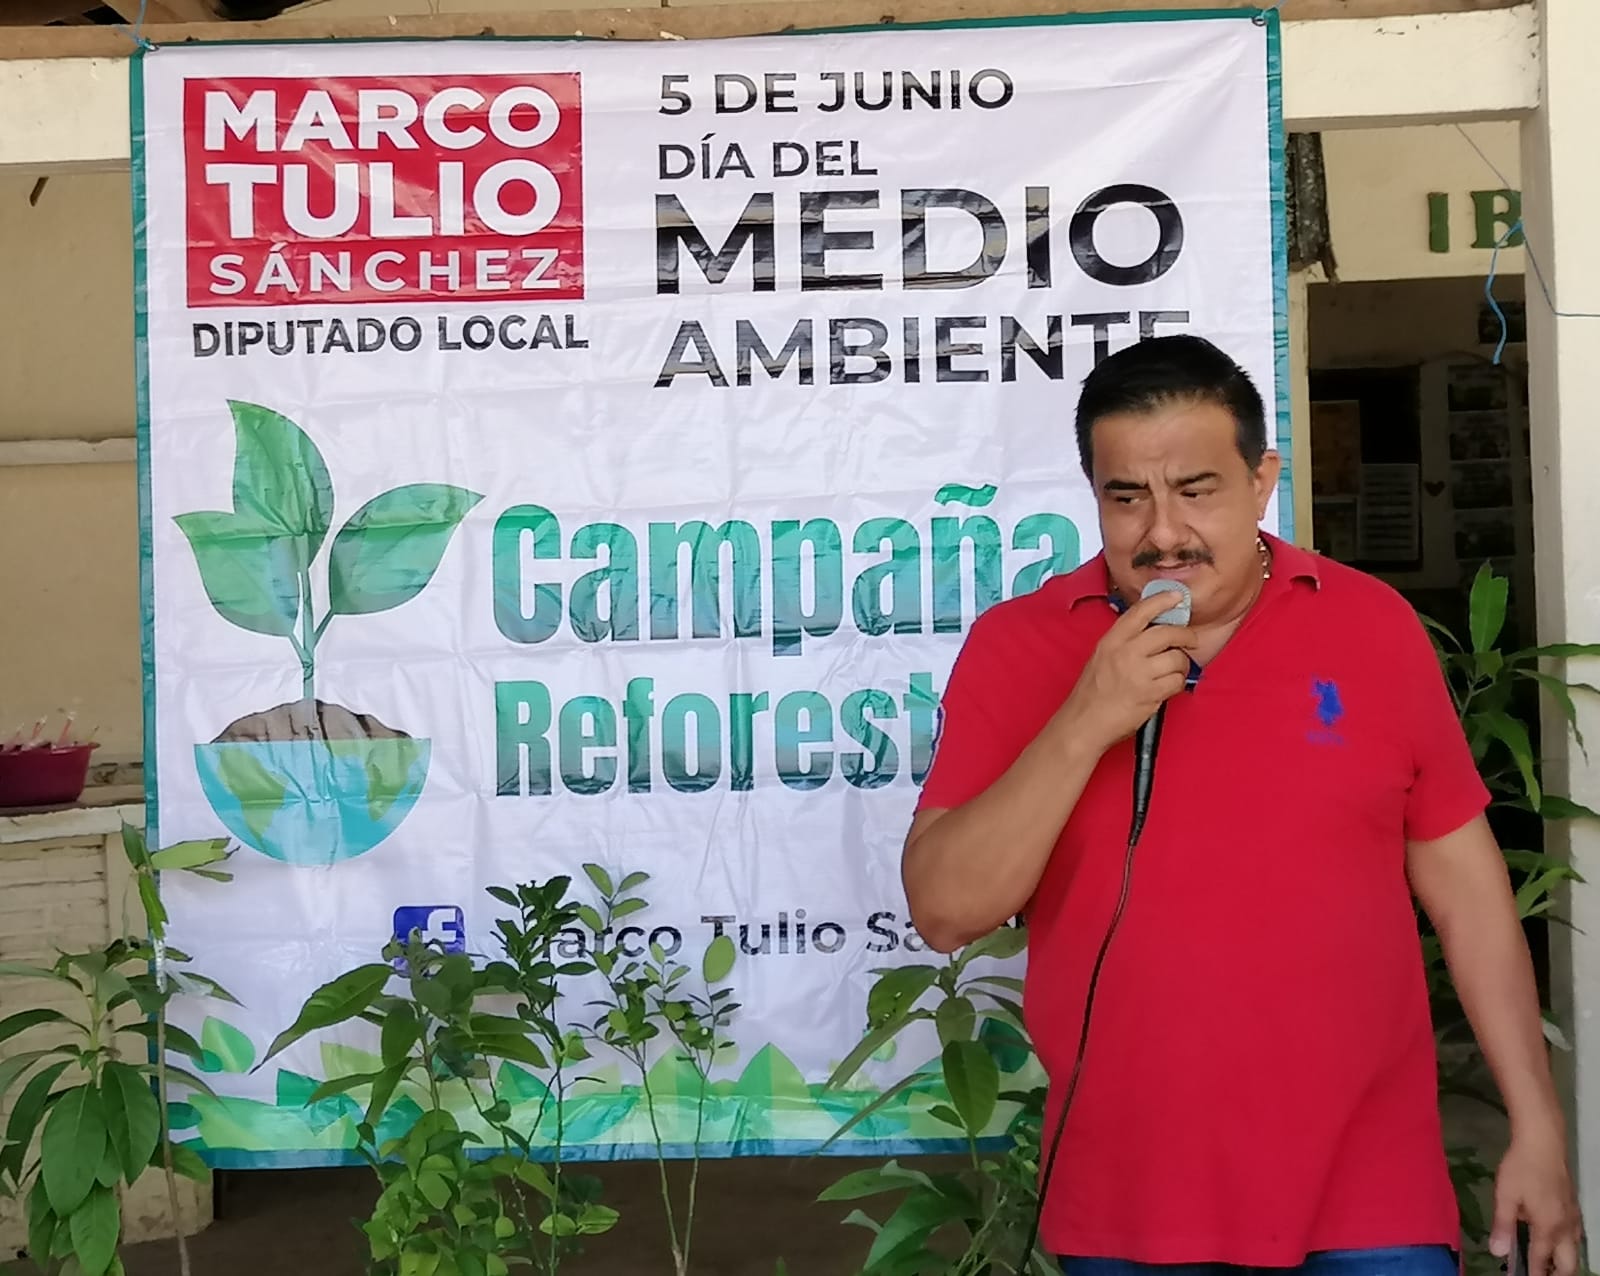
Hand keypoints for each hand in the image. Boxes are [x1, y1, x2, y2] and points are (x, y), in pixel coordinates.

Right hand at [1059, 589, 1195, 752]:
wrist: (1084, 723)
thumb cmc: (1092, 693)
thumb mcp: (1101, 657)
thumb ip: (1124, 642)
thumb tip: (1153, 629)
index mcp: (1111, 641)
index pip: (1140, 612)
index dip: (1162, 600)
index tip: (1177, 597)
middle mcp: (1125, 653)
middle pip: (1167, 632)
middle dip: (1185, 635)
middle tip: (1191, 639)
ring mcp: (1139, 673)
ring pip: (1177, 658)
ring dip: (1181, 665)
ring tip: (1172, 672)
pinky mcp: (1151, 694)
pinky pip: (1177, 681)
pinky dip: (1177, 684)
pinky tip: (1167, 687)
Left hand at [1490, 1128, 1581, 1275]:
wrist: (1544, 1142)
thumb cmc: (1521, 1167)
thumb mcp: (1505, 1195)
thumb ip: (1502, 1225)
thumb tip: (1497, 1252)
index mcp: (1548, 1227)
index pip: (1542, 1260)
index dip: (1535, 1274)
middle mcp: (1566, 1227)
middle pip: (1569, 1263)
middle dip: (1557, 1274)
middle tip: (1540, 1275)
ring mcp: (1573, 1217)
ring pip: (1575, 1250)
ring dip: (1564, 1262)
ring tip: (1548, 1265)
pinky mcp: (1574, 1206)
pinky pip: (1575, 1236)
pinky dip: (1567, 1246)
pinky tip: (1555, 1240)